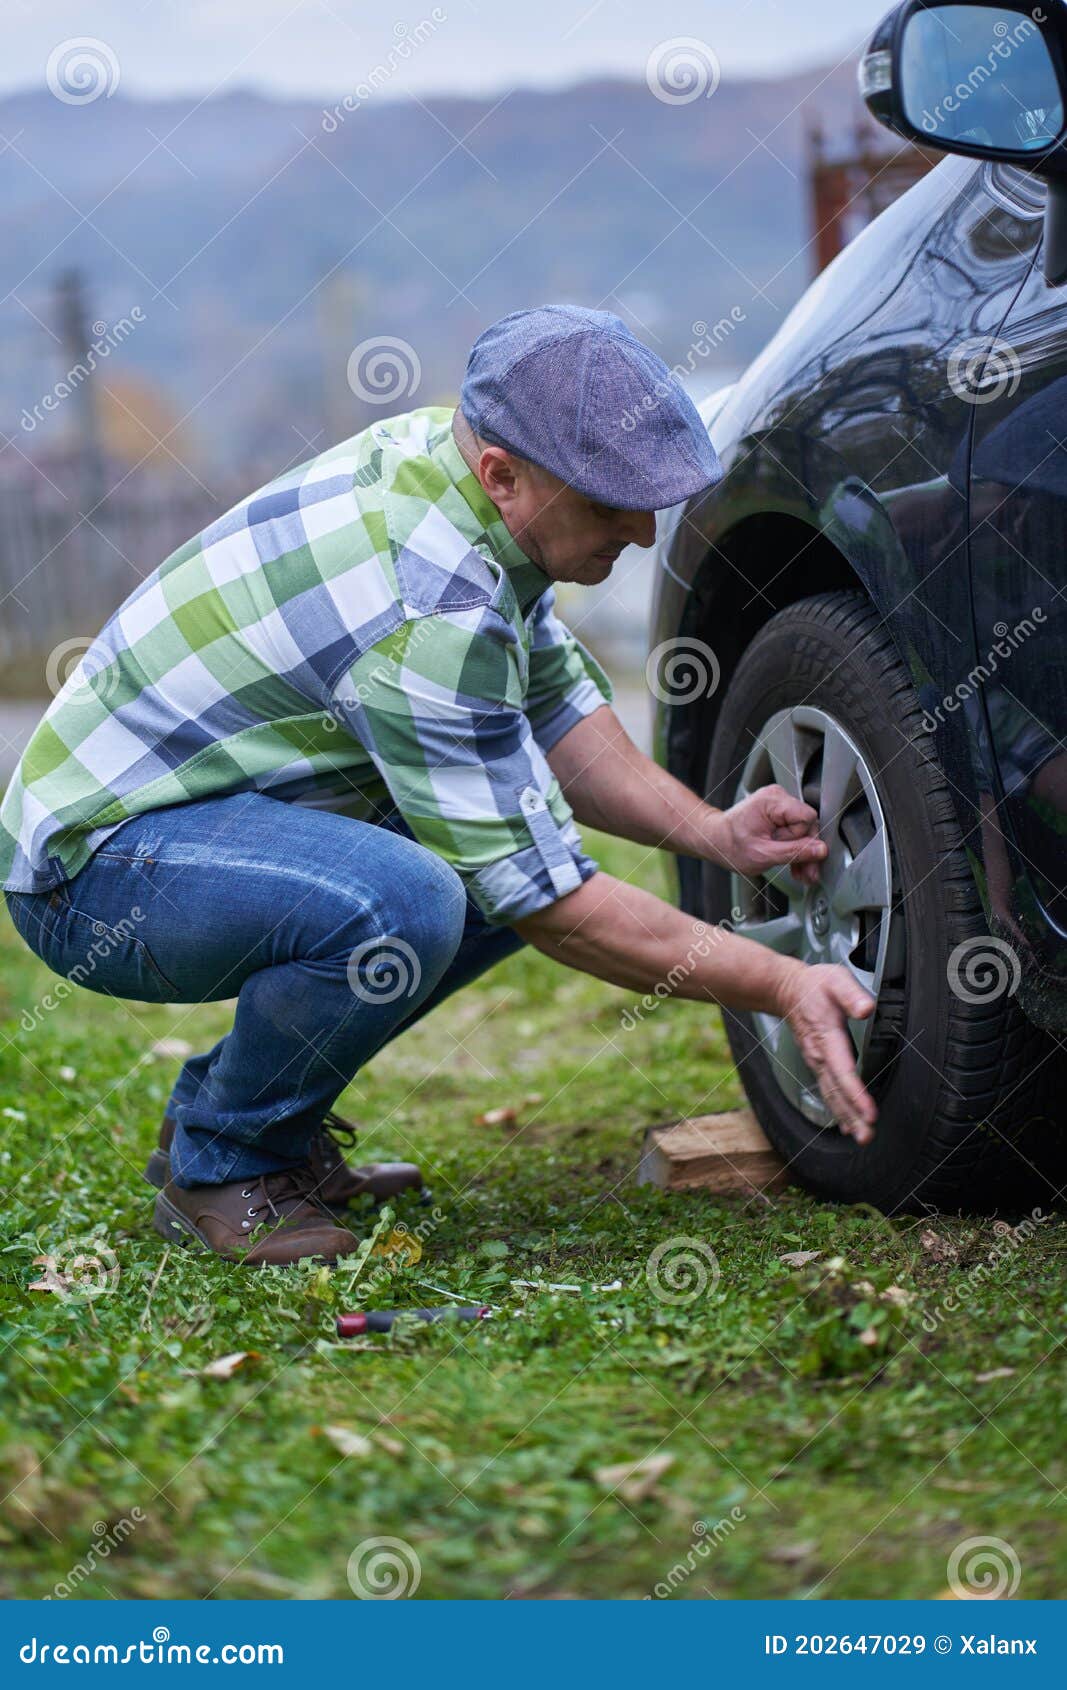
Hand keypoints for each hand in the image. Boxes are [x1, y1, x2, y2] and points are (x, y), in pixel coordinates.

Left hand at [715, 784, 826, 884]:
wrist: (715, 841)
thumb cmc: (730, 845)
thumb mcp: (763, 855)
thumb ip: (794, 852)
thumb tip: (821, 850)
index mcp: (772, 801)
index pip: (807, 818)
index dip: (803, 839)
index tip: (790, 854)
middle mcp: (777, 797)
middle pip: (807, 825)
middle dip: (806, 851)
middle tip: (805, 873)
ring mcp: (779, 804)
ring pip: (804, 830)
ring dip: (802, 853)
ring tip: (800, 873)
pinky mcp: (779, 813)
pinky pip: (796, 830)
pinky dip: (795, 848)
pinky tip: (795, 865)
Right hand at [775, 962, 877, 1142]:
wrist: (786, 989)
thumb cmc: (814, 985)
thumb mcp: (835, 980)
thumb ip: (851, 995)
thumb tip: (866, 1008)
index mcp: (827, 1037)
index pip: (843, 1071)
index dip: (856, 1094)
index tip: (869, 1113)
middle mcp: (820, 1055)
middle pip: (837, 1091)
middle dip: (852, 1115)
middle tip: (867, 1136)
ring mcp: (817, 1061)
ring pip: (832, 1094)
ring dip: (846, 1117)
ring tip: (860, 1136)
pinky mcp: (818, 1063)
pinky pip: (828, 1090)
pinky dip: (838, 1109)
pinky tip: (846, 1122)